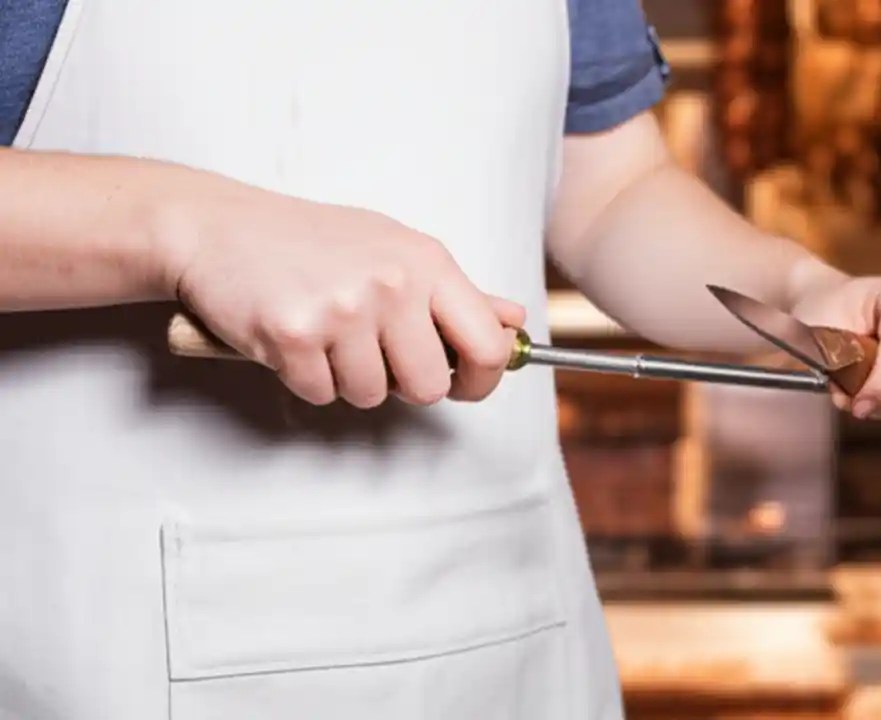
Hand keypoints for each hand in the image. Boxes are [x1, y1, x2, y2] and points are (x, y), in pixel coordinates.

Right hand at [160, 181, 523, 407]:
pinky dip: (306, 378)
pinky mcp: (294, 336)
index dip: (482, 379)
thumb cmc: (309, 240)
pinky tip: (293, 338)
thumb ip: (458, 293)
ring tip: (325, 334)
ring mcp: (343, 309)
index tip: (466, 383)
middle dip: (402, 384)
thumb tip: (513, 321)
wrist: (217, 227)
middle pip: (430, 386)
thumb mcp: (395, 249)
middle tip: (372, 352)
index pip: (489, 345)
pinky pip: (322, 394)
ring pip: (371, 396)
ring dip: (347, 379)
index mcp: (427, 262)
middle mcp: (391, 284)